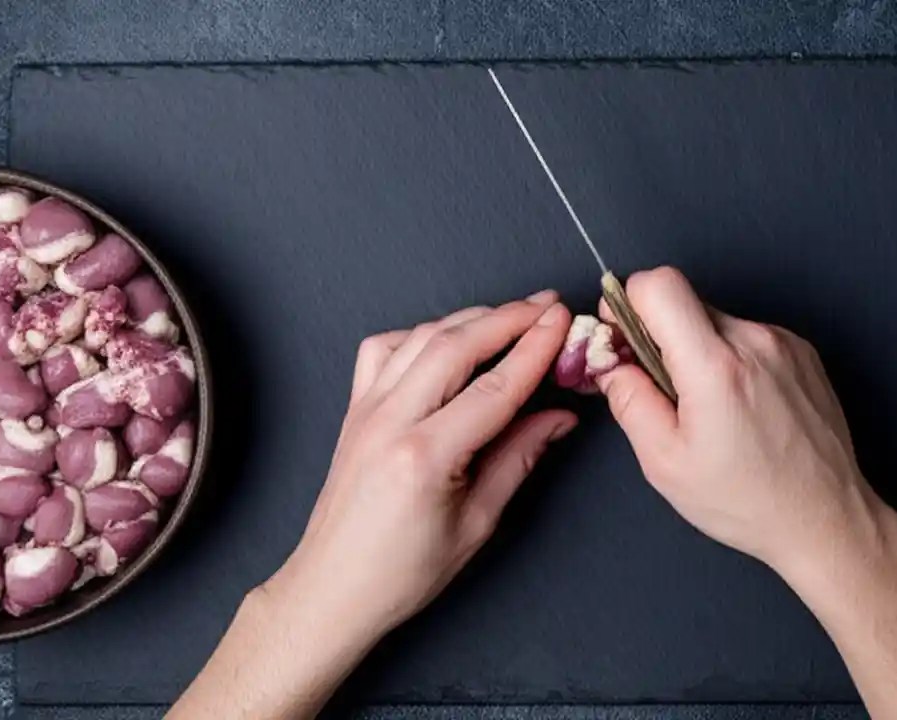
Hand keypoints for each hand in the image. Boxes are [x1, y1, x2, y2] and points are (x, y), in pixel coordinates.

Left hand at [266, 291, 574, 637]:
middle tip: (548, 305)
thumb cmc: (402, 571)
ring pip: (421, 338)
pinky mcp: (353, 409)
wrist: (333, 587)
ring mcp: (365, 411)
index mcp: (424, 457)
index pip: (494, 388)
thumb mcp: (477, 522)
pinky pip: (384, 350)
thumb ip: (519, 458)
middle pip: (455, 345)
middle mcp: (389, 422)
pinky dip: (421, 334)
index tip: (562, 320)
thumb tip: (559, 417)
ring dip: (470, 318)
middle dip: (507, 317)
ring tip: (512, 314)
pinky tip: (448, 342)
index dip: (534, 349)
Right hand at [596, 267, 883, 577]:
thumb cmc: (747, 500)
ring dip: (698, 349)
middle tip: (662, 388)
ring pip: (715, 319)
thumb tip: (610, 363)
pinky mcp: (802, 351)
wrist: (825, 517)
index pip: (659, 284)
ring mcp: (783, 343)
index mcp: (716, 367)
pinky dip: (731, 358)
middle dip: (660, 336)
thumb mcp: (666, 462)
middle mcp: (754, 341)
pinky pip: (747, 335)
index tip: (623, 338)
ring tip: (710, 407)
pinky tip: (740, 406)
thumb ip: (628, 401)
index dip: (629, 303)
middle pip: (685, 302)